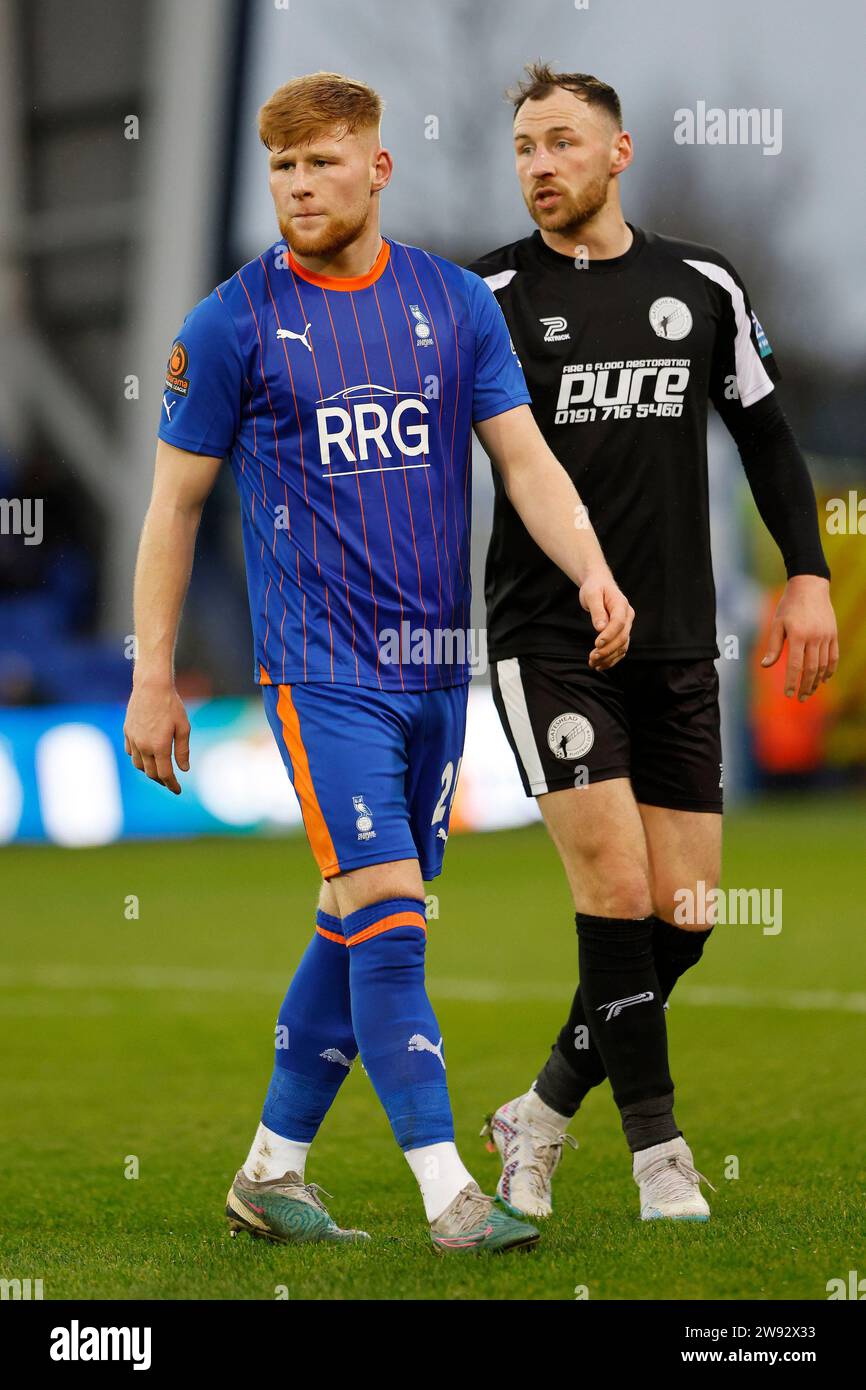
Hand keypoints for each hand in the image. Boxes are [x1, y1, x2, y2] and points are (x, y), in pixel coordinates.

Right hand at [123, 677, 190, 793]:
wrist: (151, 686)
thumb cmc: (171, 705)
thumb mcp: (183, 727)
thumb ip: (182, 750)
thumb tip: (183, 769)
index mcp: (159, 746)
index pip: (165, 774)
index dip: (172, 785)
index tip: (178, 791)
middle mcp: (143, 745)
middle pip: (151, 772)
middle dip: (161, 780)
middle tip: (170, 782)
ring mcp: (133, 739)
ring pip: (139, 765)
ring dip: (149, 771)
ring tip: (159, 771)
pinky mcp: (127, 732)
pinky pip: (131, 752)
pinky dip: (139, 759)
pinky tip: (146, 757)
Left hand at [579, 569, 634, 671]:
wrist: (599, 585)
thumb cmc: (595, 588)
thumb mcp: (592, 594)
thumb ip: (597, 610)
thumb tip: (600, 628)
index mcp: (621, 605)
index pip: (619, 622)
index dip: (609, 634)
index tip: (597, 643)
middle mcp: (627, 616)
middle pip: (622, 637)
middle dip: (608, 649)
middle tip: (592, 657)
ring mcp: (626, 626)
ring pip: (622, 646)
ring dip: (609, 657)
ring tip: (593, 664)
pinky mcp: (621, 633)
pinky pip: (620, 649)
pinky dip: (611, 659)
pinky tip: (599, 666)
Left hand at [761, 575, 838, 699]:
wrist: (810, 586)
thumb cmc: (789, 605)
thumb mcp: (777, 623)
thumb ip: (773, 646)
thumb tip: (765, 666)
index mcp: (798, 636)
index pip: (795, 665)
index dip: (792, 682)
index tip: (788, 695)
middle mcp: (814, 637)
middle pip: (811, 669)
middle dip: (805, 687)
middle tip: (800, 699)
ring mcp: (826, 636)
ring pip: (824, 665)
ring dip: (817, 681)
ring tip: (809, 692)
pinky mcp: (833, 634)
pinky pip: (834, 656)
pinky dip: (830, 670)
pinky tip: (824, 680)